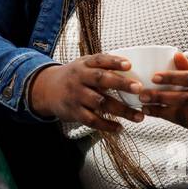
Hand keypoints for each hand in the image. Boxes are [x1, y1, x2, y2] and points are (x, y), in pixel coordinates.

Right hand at [27, 53, 147, 131]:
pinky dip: (107, 126)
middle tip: (139, 88)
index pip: (99, 60)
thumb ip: (102, 65)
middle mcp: (79, 79)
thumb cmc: (74, 77)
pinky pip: (92, 120)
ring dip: (121, 110)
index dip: (114, 62)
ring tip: (139, 116)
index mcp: (84, 65)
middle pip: (101, 79)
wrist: (48, 90)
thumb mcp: (84, 65)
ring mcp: (76, 96)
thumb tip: (132, 67)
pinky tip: (119, 128)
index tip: (129, 65)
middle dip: (121, 84)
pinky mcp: (74, 112)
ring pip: (100, 103)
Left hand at [140, 52, 187, 130]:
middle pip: (186, 99)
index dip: (172, 77)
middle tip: (143, 95)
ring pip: (184, 115)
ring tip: (145, 107)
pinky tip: (156, 112)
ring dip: (161, 111)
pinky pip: (185, 123)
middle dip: (161, 98)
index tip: (154, 77)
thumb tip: (174, 55)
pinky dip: (169, 118)